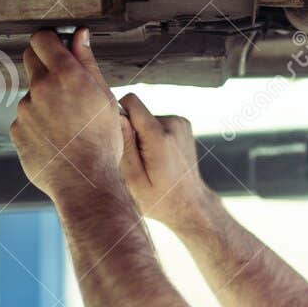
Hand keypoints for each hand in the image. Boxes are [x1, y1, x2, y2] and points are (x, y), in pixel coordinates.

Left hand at [9, 29, 124, 202]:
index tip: (57, 45)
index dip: (49, 40)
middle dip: (45, 63)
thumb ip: (87, 62)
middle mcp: (41, 88)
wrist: (84, 181)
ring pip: (32, 93)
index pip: (42, 39)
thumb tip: (79, 35)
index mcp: (66, 75)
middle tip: (65, 82)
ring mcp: (25, 110)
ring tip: (68, 124)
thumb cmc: (102, 141)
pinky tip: (57, 139)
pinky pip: (26, 118)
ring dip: (45, 99)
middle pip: (30, 58)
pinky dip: (38, 123)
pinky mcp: (16, 129)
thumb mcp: (104, 97)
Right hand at [117, 95, 216, 230]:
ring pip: (147, 118)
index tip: (118, 136)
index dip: (119, 115)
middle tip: (137, 160)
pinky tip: (159, 157)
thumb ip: (125, 146)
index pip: (131, 102)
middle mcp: (174, 124)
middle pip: (138, 113)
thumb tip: (117, 116)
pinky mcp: (183, 124)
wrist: (190, 204)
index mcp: (159, 137)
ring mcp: (181, 123)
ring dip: (143, 136)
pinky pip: (157, 122)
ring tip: (150, 161)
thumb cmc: (158, 198)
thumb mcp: (134, 180)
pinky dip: (154, 136)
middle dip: (131, 132)